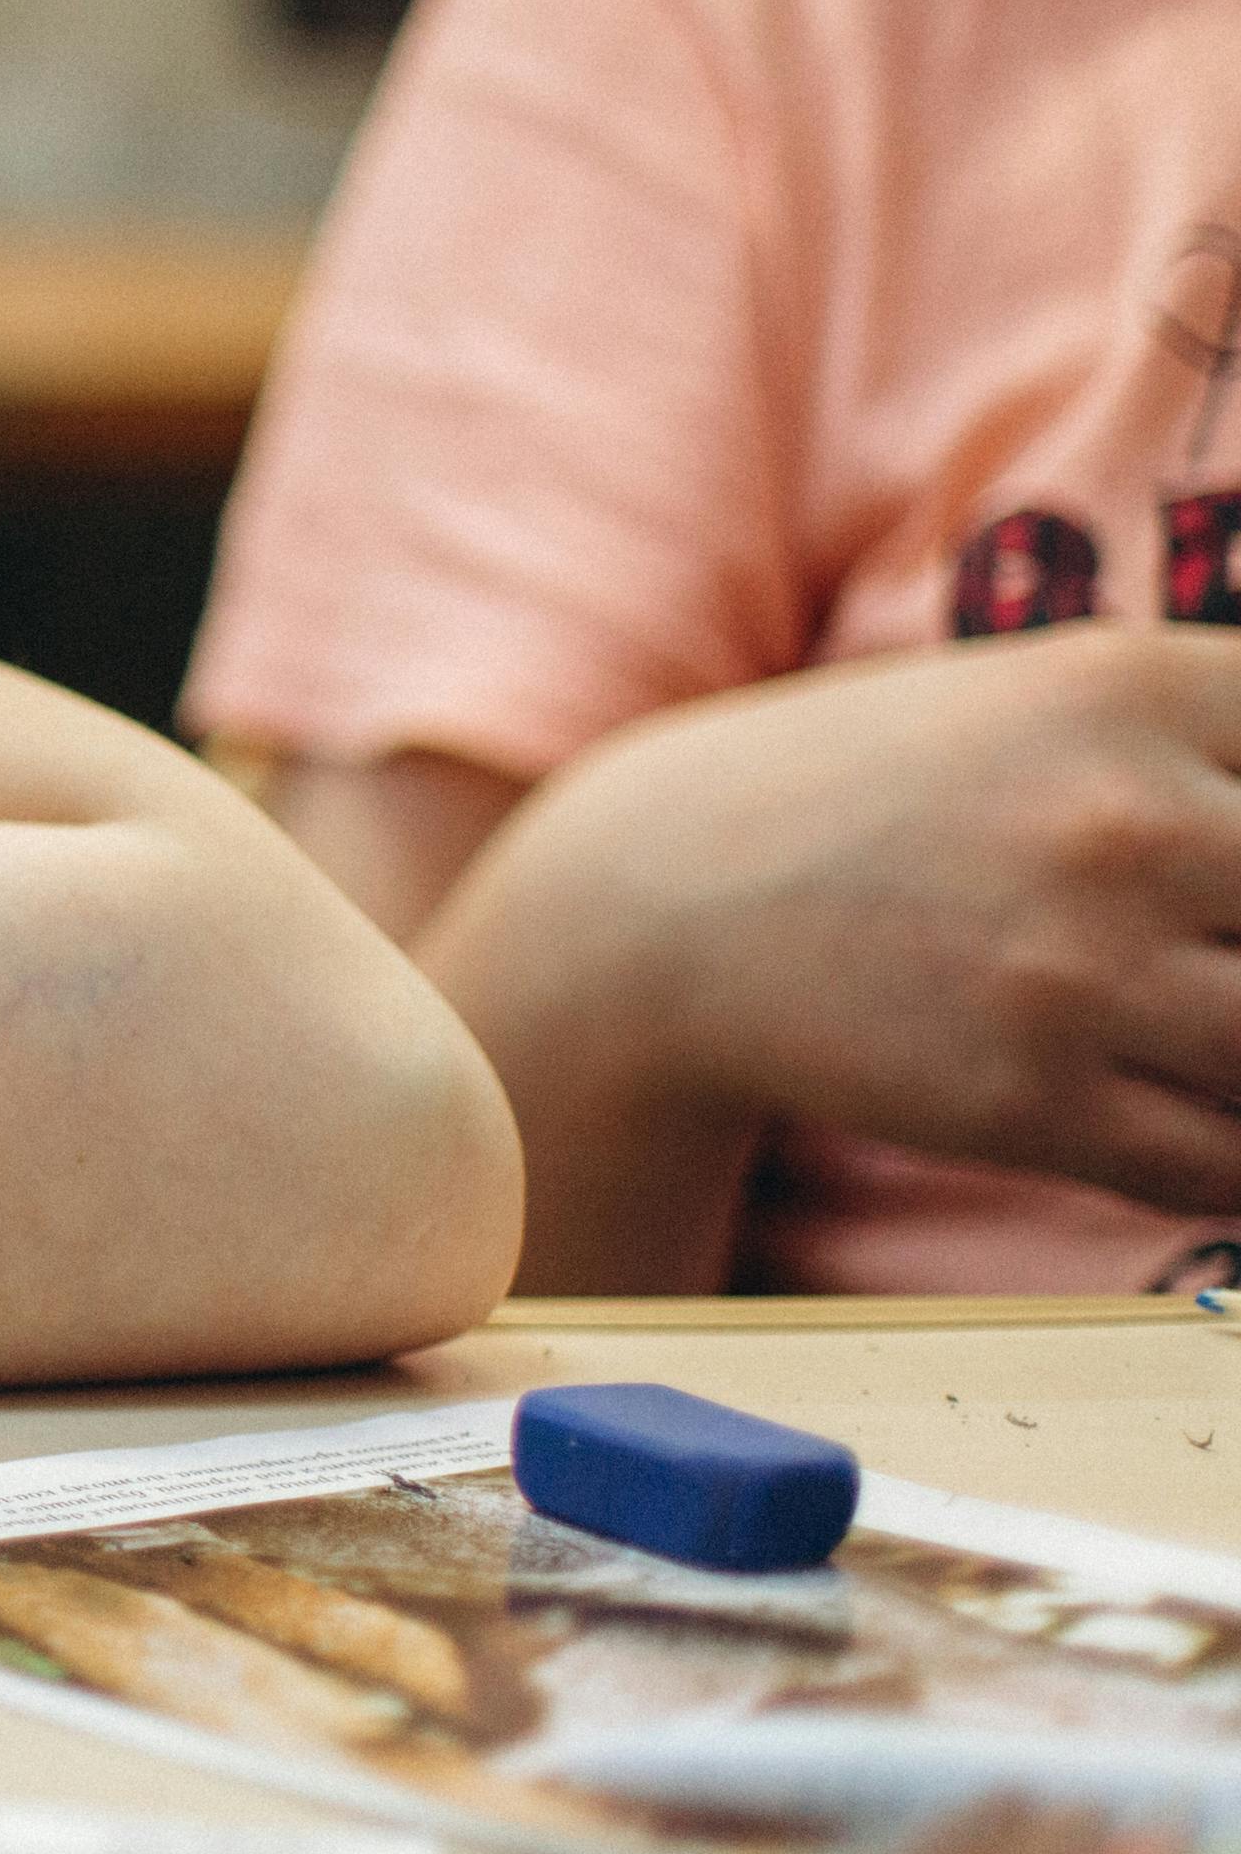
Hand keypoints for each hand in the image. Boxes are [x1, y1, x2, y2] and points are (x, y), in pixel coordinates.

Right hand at [441, 626, 1240, 1234]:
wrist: (669, 892)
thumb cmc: (905, 789)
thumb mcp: (1073, 700)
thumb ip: (1238, 741)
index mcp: (1145, 689)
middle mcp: (1124, 824)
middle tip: (1228, 966)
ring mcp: (1079, 972)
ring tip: (1201, 1028)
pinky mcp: (1035, 1102)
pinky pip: (1234, 1163)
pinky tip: (1198, 1105)